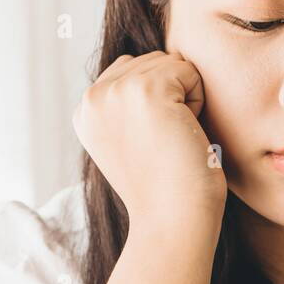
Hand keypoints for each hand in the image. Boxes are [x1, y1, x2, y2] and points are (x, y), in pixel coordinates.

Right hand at [72, 51, 226, 230]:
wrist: (171, 221)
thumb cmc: (165, 189)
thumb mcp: (129, 142)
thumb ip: (125, 105)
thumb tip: (148, 64)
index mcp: (84, 111)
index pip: (131, 71)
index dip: (156, 105)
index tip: (151, 146)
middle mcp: (92, 97)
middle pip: (152, 62)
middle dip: (172, 99)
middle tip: (165, 145)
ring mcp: (116, 91)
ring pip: (171, 64)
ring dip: (185, 101)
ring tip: (173, 141)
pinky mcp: (146, 90)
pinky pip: (189, 71)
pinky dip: (199, 102)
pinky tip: (185, 135)